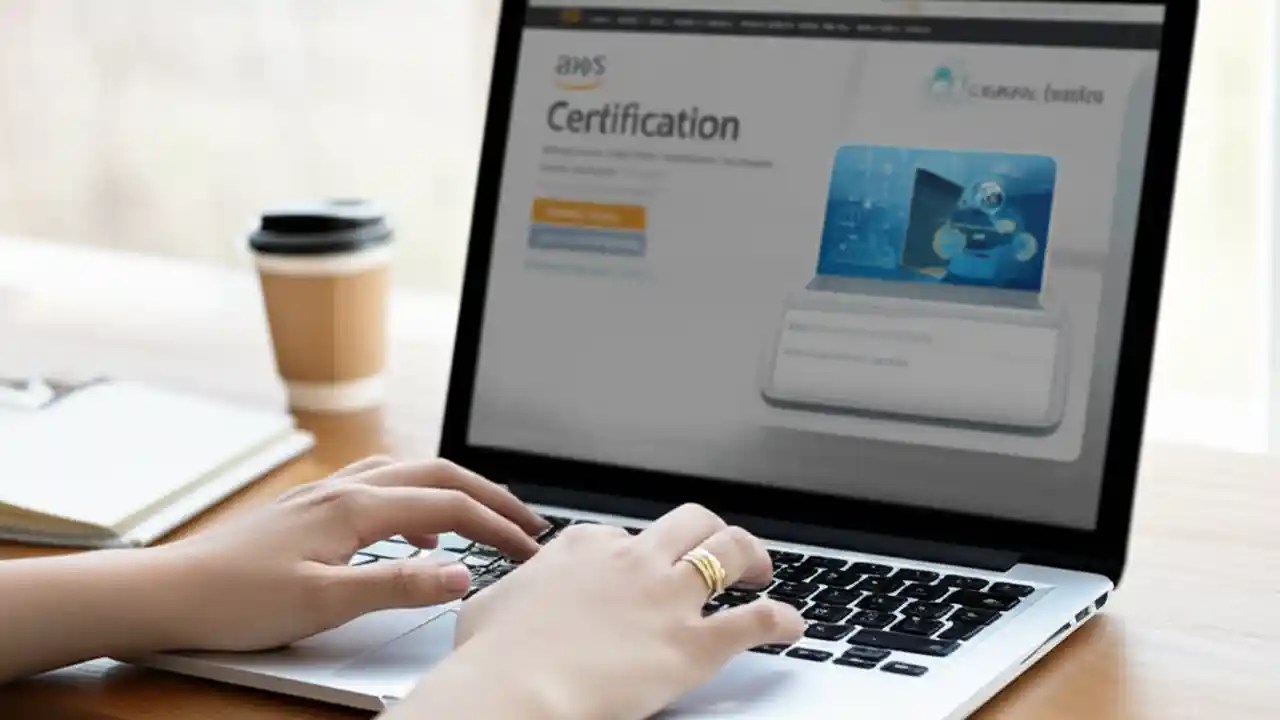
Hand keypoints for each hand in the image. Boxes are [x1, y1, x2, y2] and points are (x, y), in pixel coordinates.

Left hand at [150, 456, 548, 651]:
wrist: (165, 592)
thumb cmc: (235, 601)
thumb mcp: (323, 604)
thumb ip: (398, 586)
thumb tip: (462, 575)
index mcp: (355, 508)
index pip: (448, 507)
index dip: (496, 526)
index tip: (530, 549)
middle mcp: (344, 489)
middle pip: (436, 476)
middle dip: (488, 496)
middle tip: (526, 523)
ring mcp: (325, 494)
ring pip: (409, 475)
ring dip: (453, 492)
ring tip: (482, 519)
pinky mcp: (310, 508)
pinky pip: (380, 487)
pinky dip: (415, 502)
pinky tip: (413, 535)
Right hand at [422, 504, 803, 719]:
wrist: (513, 689)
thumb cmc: (493, 658)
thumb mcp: (490, 607)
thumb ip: (515, 594)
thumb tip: (509, 603)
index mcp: (583, 547)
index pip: (621, 535)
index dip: (635, 551)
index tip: (638, 568)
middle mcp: (633, 561)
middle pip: (689, 522)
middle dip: (710, 530)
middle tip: (721, 550)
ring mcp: (667, 598)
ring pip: (729, 552)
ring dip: (752, 556)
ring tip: (762, 570)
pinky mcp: (693, 644)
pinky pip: (754, 621)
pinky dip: (780, 620)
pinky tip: (791, 624)